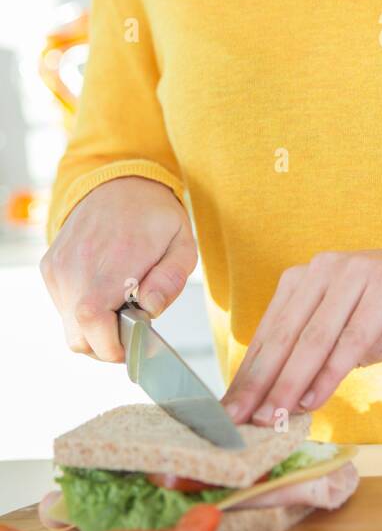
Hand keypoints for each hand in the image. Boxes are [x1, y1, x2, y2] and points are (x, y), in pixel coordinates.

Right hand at [40, 176, 197, 361]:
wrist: (117, 183)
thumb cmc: (154, 216)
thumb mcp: (182, 244)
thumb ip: (170, 280)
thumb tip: (149, 309)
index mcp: (113, 262)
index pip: (94, 323)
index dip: (111, 347)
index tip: (132, 345)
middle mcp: (77, 267)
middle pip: (79, 337)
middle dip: (106, 345)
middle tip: (130, 328)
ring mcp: (59, 268)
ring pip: (69, 326)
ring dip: (94, 328)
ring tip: (118, 304)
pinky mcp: (50, 267)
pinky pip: (63, 307)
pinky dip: (81, 310)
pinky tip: (103, 290)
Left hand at [221, 245, 381, 425]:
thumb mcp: (346, 333)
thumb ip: (313, 356)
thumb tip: (276, 402)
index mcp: (304, 278)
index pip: (270, 332)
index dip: (249, 373)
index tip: (229, 411)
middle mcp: (323, 268)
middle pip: (285, 334)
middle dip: (260, 382)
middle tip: (241, 420)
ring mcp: (354, 272)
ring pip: (315, 337)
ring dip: (291, 382)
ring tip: (273, 418)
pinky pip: (352, 337)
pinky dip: (331, 372)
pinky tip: (314, 399)